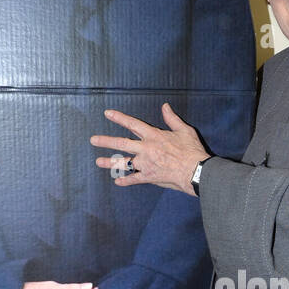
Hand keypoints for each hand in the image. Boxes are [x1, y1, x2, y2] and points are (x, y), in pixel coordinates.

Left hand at [91, 103, 208, 195]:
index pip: (132, 124)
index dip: (119, 118)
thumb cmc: (191, 150)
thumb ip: (172, 118)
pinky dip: (125, 181)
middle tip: (93, 140)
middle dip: (106, 141)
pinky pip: (134, 179)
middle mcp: (146, 148)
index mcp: (153, 135)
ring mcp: (146, 163)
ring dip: (109, 162)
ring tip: (98, 161)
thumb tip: (165, 106)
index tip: (107, 114)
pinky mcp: (149, 176)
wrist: (195, 170)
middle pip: (122, 143)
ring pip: (123, 162)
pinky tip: (117, 182)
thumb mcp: (184, 130)